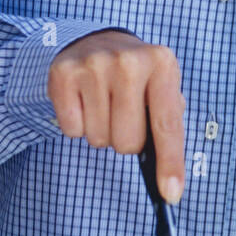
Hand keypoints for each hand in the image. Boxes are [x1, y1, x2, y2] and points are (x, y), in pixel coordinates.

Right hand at [48, 31, 185, 202]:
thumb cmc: (137, 75)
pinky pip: (72, 131)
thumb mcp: (162, 86)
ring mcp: (94, 65)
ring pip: (99, 139)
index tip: (171, 194)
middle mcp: (129, 61)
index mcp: (162, 63)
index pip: (167, 125)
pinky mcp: (64, 73)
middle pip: (128, 142)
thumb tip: (170, 183)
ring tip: (105, 104)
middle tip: (124, 115)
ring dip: (102, 131)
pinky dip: (78, 125)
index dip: (170, 164)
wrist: (98, 40)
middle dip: (127, 140)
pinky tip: (84, 101)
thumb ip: (169, 126)